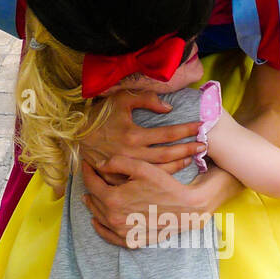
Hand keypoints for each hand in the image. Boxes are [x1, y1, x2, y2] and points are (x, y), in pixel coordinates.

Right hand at [80, 72, 203, 174]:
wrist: (74, 134)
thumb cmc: (100, 114)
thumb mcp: (121, 100)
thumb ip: (146, 99)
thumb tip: (169, 108)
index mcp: (133, 135)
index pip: (168, 133)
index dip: (187, 130)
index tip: (201, 126)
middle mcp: (132, 154)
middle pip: (168, 154)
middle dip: (188, 149)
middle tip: (204, 145)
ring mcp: (126, 168)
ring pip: (159, 170)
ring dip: (179, 164)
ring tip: (192, 158)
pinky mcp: (120, 176)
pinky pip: (145, 178)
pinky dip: (162, 175)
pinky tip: (172, 170)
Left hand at [81, 155, 216, 247]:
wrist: (186, 209)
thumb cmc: (165, 186)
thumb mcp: (142, 168)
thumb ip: (117, 163)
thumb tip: (99, 164)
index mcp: (113, 199)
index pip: (91, 183)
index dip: (87, 171)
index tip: (87, 163)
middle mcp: (114, 218)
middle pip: (93, 200)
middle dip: (91, 186)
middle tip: (91, 176)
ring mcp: (122, 232)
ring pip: (98, 217)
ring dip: (93, 204)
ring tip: (91, 195)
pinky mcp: (130, 240)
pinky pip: (108, 236)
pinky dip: (100, 228)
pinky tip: (96, 220)